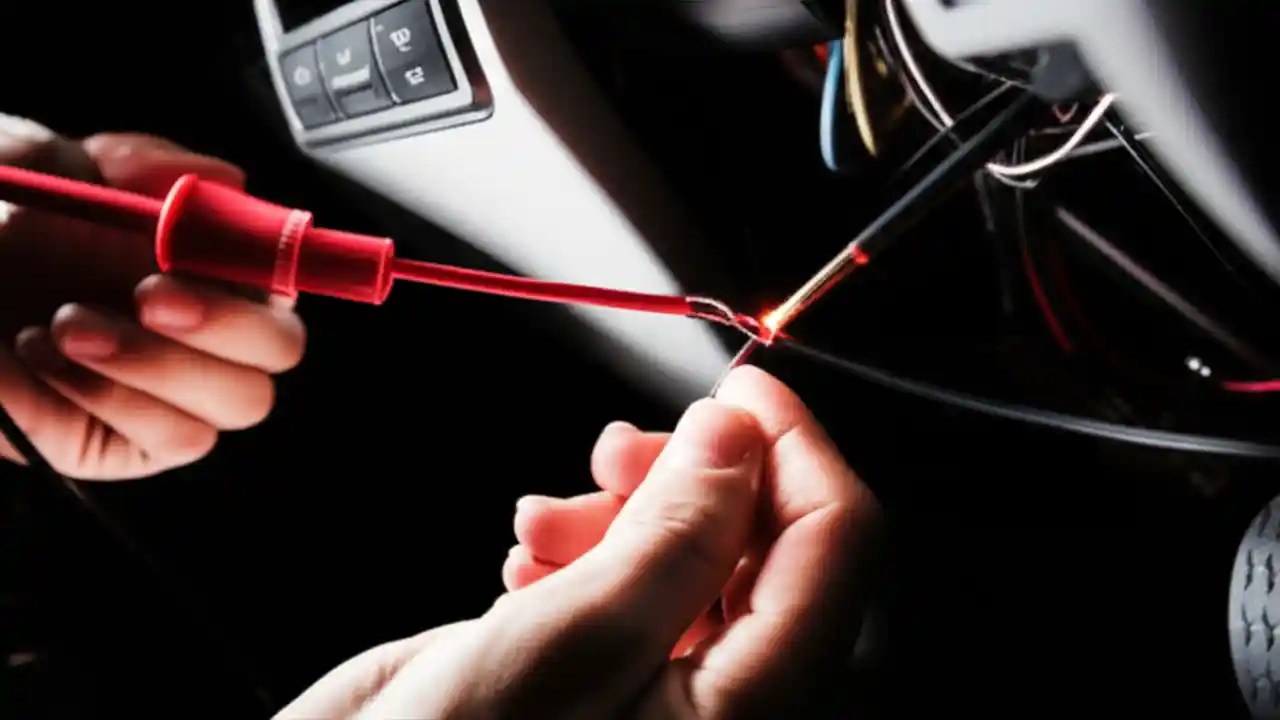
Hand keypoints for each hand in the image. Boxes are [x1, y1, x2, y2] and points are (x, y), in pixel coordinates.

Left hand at [0, 115, 305, 479]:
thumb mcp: (40, 164)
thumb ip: (131, 161)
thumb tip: (217, 178)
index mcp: (202, 260)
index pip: (284, 266)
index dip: (270, 260)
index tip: (200, 245)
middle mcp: (204, 329)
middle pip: (279, 347)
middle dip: (225, 322)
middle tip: (147, 293)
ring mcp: (174, 392)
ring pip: (239, 400)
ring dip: (159, 363)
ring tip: (65, 325)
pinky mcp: (133, 442)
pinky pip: (173, 438)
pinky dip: (112, 399)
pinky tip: (43, 360)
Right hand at [278, 366, 881, 718]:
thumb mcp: (579, 637)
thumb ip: (680, 532)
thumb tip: (740, 432)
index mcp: (757, 703)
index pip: (835, 544)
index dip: (797, 447)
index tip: (742, 385)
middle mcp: (728, 695)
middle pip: (764, 538)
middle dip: (691, 475)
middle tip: (614, 452)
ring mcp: (664, 682)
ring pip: (693, 549)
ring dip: (623, 508)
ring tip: (538, 529)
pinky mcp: (603, 666)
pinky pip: (631, 577)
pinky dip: (586, 546)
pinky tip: (526, 564)